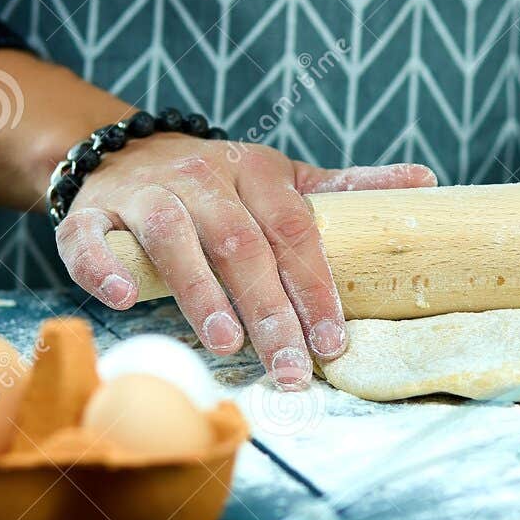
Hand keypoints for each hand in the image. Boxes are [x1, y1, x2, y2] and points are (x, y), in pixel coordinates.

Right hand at [56, 136, 434, 387]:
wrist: (127, 151)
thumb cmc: (221, 184)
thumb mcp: (283, 180)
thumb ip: (347, 189)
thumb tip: (427, 180)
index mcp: (257, 173)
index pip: (293, 232)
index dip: (314, 286)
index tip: (333, 342)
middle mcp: (202, 179)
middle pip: (240, 244)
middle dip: (268, 309)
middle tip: (288, 368)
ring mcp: (145, 194)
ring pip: (174, 238)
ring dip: (200, 291)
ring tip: (227, 343)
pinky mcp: (92, 212)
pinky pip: (92, 237)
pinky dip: (105, 265)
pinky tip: (126, 299)